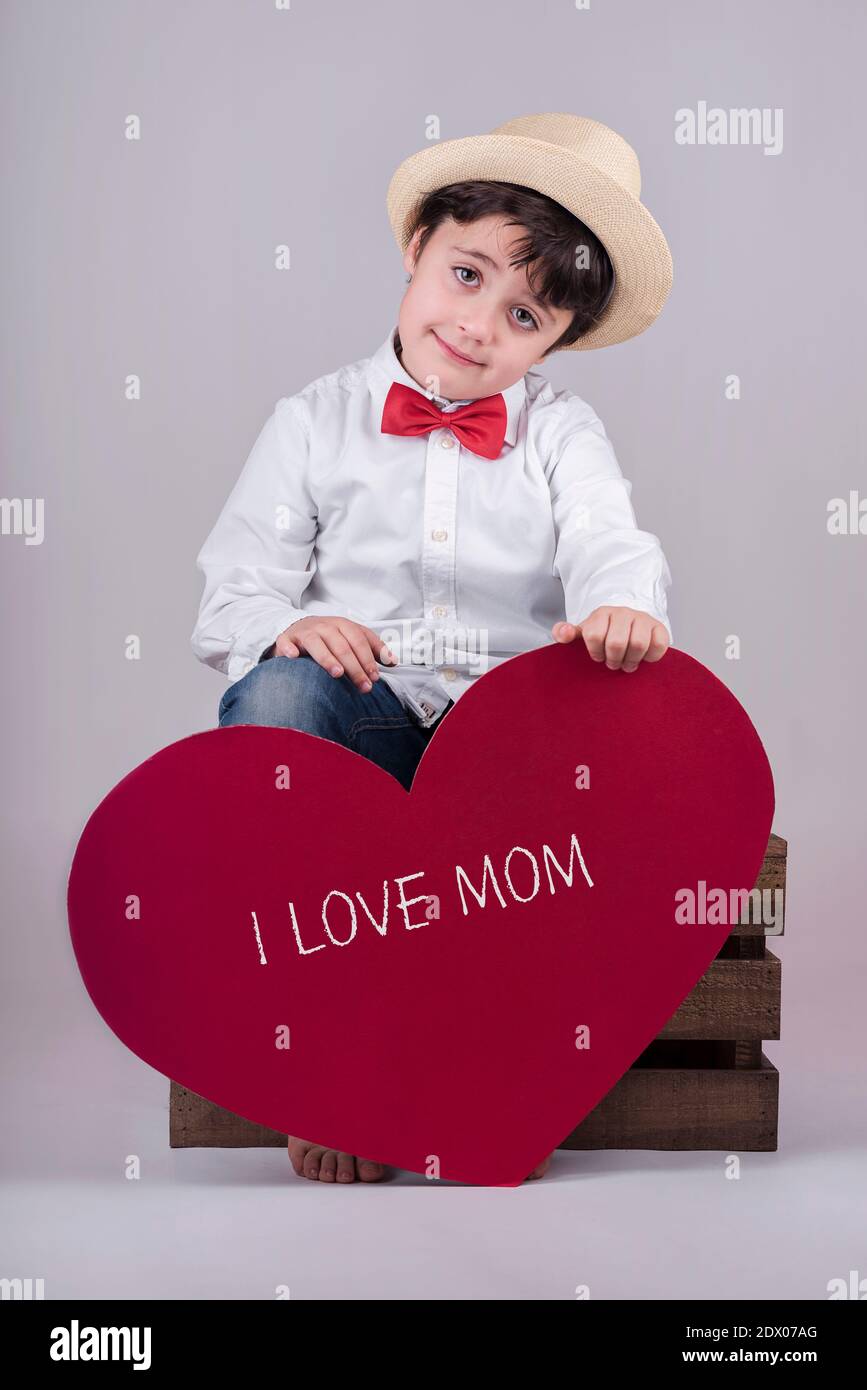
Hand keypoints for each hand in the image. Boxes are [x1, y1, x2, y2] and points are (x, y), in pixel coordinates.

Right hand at [274, 617, 397, 692]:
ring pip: (317, 643)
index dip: (368, 658)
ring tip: (337, 673)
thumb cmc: (329, 637)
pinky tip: (293, 657)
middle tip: (363, 685)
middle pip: (342, 645)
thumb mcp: (352, 638)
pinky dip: (289, 649)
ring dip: (327, 658)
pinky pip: (286, 643)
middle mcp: (325, 626)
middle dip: (354, 667)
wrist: (298, 628)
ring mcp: (305, 632)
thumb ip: (372, 648)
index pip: (359, 640)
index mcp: (343, 625)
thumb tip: (393, 661)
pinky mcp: (287, 639)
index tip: (374, 677)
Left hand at [552, 606, 669, 671]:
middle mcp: (623, 612)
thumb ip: (566, 633)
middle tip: (613, 664)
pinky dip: (651, 657)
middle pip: (617, 642)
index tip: (597, 657)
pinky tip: (643, 658)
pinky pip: (659, 645)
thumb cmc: (603, 633)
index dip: (595, 652)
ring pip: (639, 644)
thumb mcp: (583, 633)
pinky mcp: (659, 627)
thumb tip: (563, 633)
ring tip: (628, 664)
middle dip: (614, 659)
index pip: (594, 635)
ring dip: (632, 660)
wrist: (628, 624)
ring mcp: (642, 618)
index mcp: (601, 614)